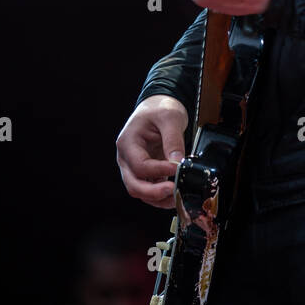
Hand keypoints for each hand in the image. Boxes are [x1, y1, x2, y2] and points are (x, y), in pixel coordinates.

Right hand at [116, 94, 188, 209]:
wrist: (158, 107)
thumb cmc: (159, 109)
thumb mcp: (170, 118)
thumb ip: (173, 140)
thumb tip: (178, 163)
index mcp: (128, 142)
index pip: (140, 165)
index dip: (159, 170)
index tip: (178, 168)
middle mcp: (126, 158)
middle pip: (133, 184)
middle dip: (153, 192)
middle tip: (173, 191)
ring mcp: (133, 166)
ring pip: (140, 191)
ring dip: (157, 198)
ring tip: (176, 195)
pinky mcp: (144, 172)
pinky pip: (149, 188)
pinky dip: (160, 195)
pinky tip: (174, 193)